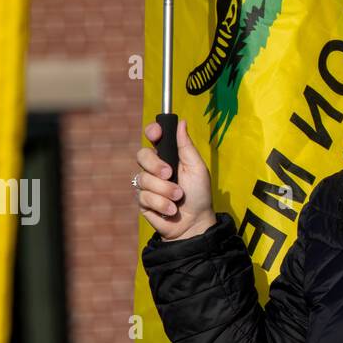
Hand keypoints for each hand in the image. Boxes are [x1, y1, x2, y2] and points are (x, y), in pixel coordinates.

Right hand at [136, 119, 214, 240]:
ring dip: (165, 190)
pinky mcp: (142, 201)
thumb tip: (182, 122)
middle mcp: (155, 167)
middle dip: (155, 165)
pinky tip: (171, 209)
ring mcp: (147, 184)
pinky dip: (161, 203)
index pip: (154, 137)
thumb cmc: (199, 193)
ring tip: (178, 197)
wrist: (194, 221)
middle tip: (169, 174)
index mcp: (169, 155)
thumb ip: (186, 146)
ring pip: (144, 179)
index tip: (156, 133)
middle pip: (142, 155)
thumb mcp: (197, 167)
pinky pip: (144, 197)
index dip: (152, 131)